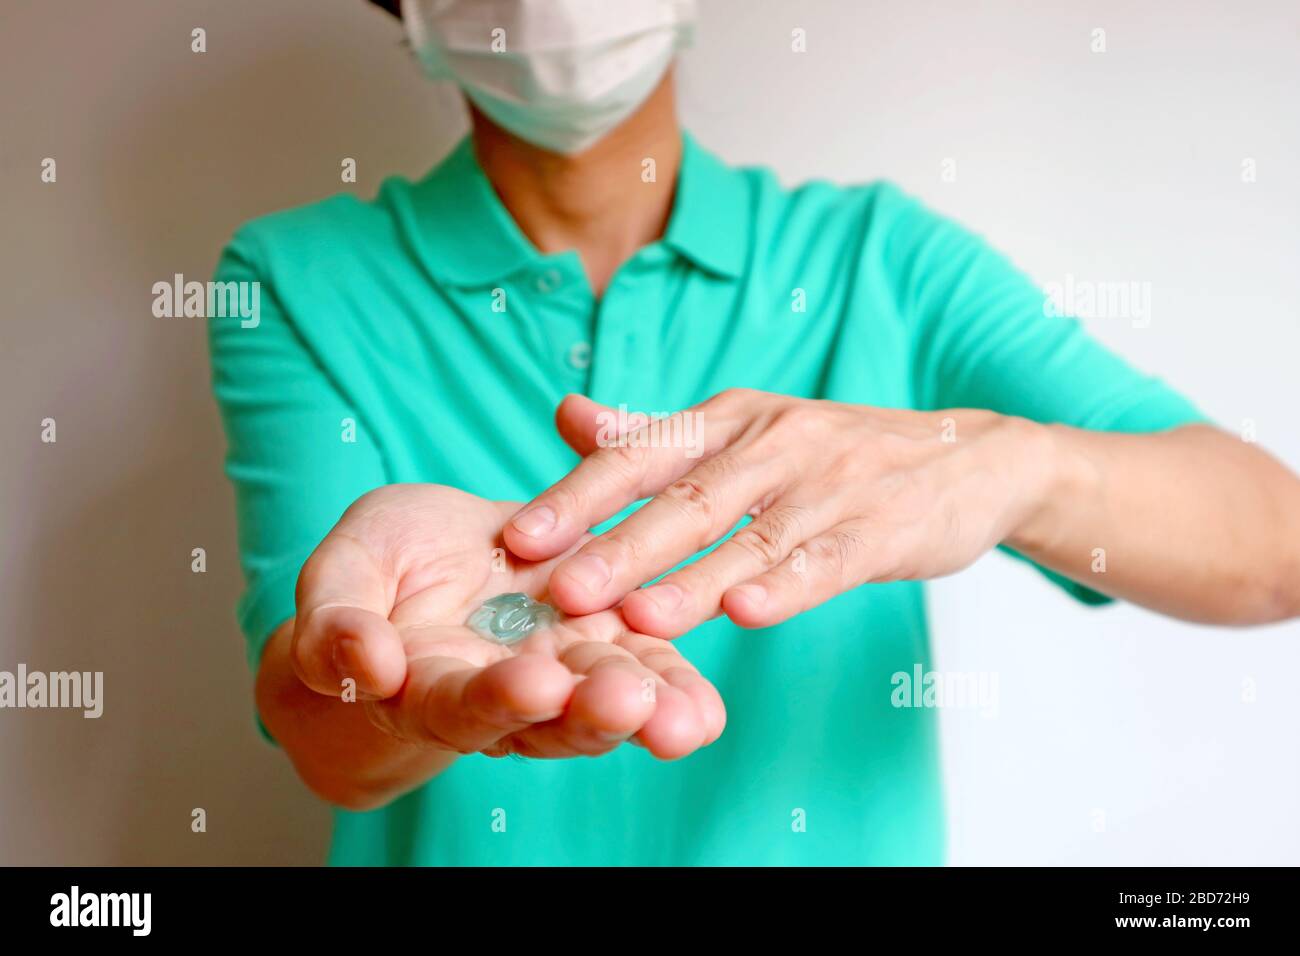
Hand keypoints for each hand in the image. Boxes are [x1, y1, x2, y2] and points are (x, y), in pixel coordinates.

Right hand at [291, 484, 724, 759]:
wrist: (430, 564)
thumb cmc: (374, 574)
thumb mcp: (341, 576)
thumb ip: (337, 623)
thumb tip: (366, 666)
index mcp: (433, 686)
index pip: (462, 703)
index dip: (495, 697)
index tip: (528, 683)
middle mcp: (508, 692)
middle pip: (552, 718)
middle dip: (591, 712)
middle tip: (626, 703)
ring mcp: (565, 664)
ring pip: (610, 697)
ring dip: (651, 707)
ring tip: (685, 719)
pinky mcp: (608, 632)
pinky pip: (648, 660)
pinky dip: (677, 680)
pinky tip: (707, 705)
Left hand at [503, 390, 1053, 636]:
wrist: (966, 455)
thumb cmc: (833, 454)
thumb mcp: (743, 429)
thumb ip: (653, 434)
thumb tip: (567, 416)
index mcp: (728, 419)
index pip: (640, 454)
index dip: (576, 496)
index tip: (516, 538)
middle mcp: (772, 443)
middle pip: (686, 498)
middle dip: (619, 545)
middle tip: (559, 589)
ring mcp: (829, 484)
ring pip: (750, 535)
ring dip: (691, 578)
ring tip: (637, 617)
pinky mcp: (881, 526)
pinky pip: (827, 558)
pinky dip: (787, 584)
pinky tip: (749, 611)